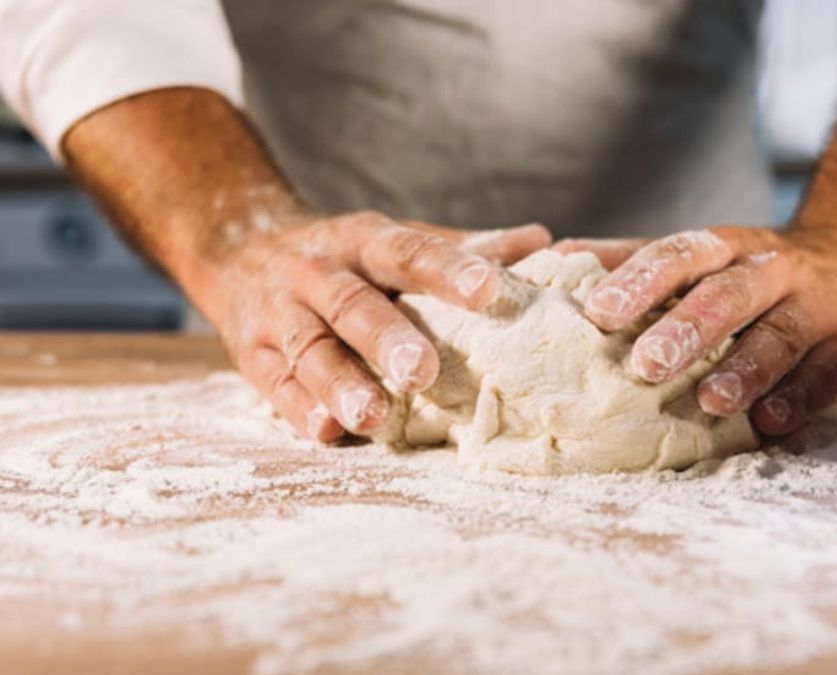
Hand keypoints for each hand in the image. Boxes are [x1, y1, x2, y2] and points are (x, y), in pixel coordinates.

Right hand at [194, 212, 549, 440]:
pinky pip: (272, 382)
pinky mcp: (249, 352)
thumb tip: (542, 242)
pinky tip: (325, 431)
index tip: (489, 291)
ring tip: (373, 417)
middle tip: (425, 371)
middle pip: (353, 305)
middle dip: (387, 338)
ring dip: (340, 384)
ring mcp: (280, 313)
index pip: (409, 251)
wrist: (238, 246)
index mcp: (365, 241)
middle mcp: (318, 272)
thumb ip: (463, 247)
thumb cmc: (346, 256)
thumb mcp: (395, 240)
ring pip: (308, 349)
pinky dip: (297, 408)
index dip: (448, 269)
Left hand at [562, 227, 836, 435]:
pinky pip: (824, 373)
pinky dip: (797, 398)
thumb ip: (636, 259)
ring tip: (710, 401)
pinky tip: (770, 422)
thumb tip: (557, 257)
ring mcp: (815, 306)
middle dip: (686, 328)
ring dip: (744, 368)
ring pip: (779, 334)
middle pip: (727, 294)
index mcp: (725, 248)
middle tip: (644, 364)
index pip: (679, 256)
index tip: (598, 312)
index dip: (639, 281)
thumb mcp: (705, 255)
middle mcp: (771, 270)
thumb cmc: (757, 271)